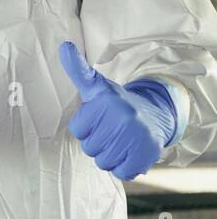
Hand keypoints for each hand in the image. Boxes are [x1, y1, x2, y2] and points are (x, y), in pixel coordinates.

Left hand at [59, 42, 176, 180]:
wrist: (155, 115)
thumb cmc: (116, 103)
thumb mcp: (96, 85)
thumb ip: (77, 70)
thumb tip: (63, 46)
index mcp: (105, 100)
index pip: (78, 130)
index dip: (86, 126)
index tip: (99, 116)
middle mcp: (123, 115)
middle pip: (89, 148)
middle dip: (97, 142)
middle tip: (112, 129)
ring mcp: (137, 135)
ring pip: (103, 161)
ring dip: (110, 155)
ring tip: (121, 139)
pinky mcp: (148, 153)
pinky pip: (122, 172)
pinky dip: (125, 166)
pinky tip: (131, 151)